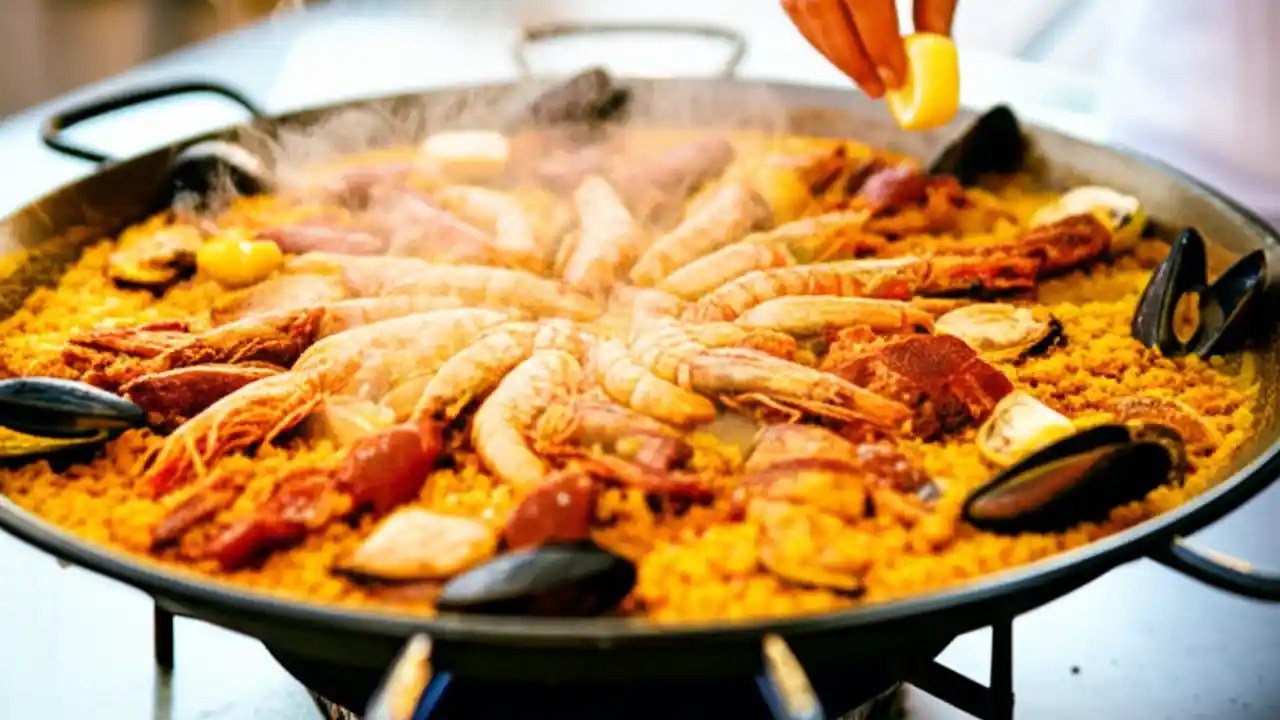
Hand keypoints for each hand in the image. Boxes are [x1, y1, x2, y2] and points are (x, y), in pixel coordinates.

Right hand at [782, 0, 958, 97]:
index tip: (896, 77)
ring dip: (831, 48)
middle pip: (822, 10)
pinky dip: (815, 29)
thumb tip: (934, 50)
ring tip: (862, 74)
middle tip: (877, 89)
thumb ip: (934, 4)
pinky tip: (839, 46)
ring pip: (801, 8)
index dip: (878, 45)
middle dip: (850, 57)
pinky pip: (792, 2)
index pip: (864, 1)